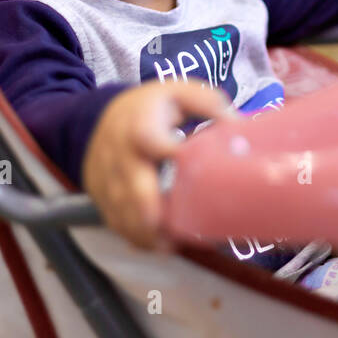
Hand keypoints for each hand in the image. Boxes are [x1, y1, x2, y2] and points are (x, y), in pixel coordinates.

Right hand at [83, 80, 238, 251]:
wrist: (99, 119)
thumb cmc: (149, 108)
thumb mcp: (176, 93)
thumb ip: (207, 103)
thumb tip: (238, 125)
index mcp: (140, 126)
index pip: (150, 140)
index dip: (171, 154)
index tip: (194, 169)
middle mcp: (120, 156)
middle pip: (135, 191)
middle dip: (158, 217)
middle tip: (186, 234)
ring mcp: (107, 180)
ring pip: (124, 215)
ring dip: (150, 234)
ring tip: (176, 244)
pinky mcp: (101, 198)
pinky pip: (117, 223)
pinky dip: (138, 237)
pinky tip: (159, 244)